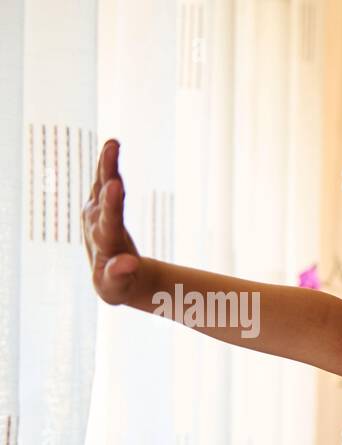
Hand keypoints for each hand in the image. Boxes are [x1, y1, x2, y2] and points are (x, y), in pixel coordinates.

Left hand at [81, 139, 142, 304]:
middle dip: (108, 178)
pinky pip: (104, 179)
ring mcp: (96, 211)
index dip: (111, 204)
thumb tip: (130, 263)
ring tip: (112, 143)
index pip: (107, 222)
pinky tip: (112, 143)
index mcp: (103, 245)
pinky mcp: (100, 203)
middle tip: (112, 155)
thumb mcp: (117, 289)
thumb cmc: (116, 285)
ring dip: (106, 164)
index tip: (115, 187)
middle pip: (102, 199)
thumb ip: (119, 275)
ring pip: (101, 184)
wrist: (110, 275)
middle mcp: (96, 224)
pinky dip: (108, 163)